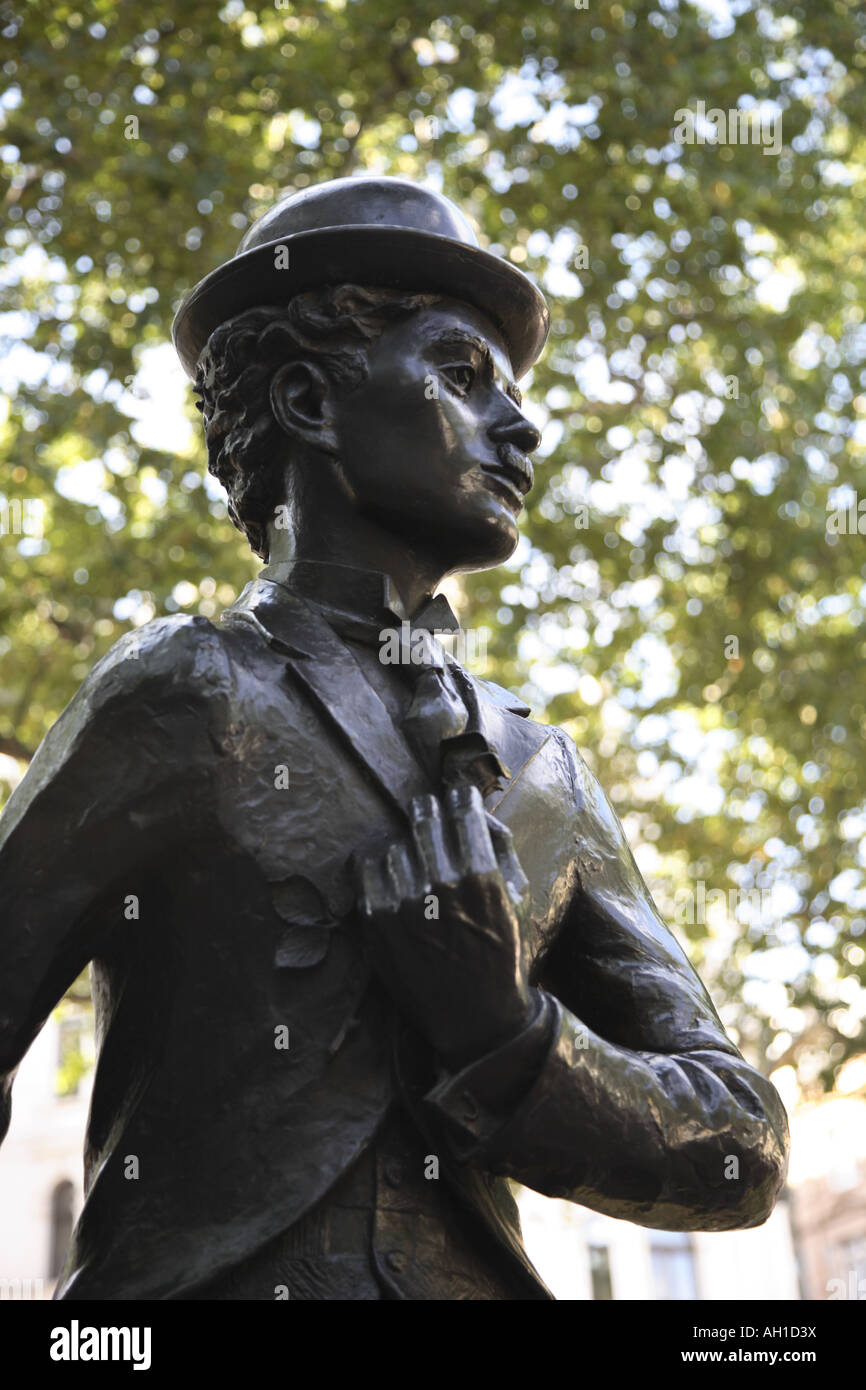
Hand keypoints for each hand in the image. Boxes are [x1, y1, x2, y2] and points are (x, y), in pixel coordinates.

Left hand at [356, 785, 533, 1069]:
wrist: (475, 1015)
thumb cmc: (504, 952)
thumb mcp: (521, 897)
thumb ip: (503, 846)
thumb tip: (479, 810)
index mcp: (480, 876)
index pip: (462, 812)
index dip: (459, 796)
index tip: (457, 794)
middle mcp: (439, 886)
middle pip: (424, 820)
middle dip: (428, 809)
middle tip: (427, 808)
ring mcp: (403, 904)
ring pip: (396, 843)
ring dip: (406, 842)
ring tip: (415, 853)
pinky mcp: (376, 922)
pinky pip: (368, 869)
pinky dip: (377, 862)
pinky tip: (389, 868)